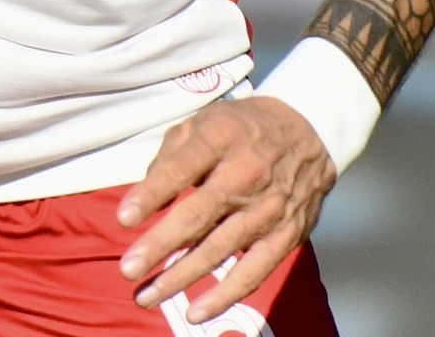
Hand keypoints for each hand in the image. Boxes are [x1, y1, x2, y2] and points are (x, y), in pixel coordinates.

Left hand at [116, 94, 333, 319]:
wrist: (311, 132)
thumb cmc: (242, 128)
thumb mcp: (203, 122)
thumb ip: (171, 155)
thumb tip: (145, 196)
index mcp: (221, 140)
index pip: (180, 169)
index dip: (152, 195)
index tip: (124, 219)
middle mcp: (246, 176)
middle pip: (198, 216)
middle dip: (160, 245)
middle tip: (128, 269)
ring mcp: (268, 210)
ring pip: (220, 250)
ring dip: (181, 277)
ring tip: (146, 296)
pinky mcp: (285, 236)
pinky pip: (253, 272)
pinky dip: (225, 295)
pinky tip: (196, 312)